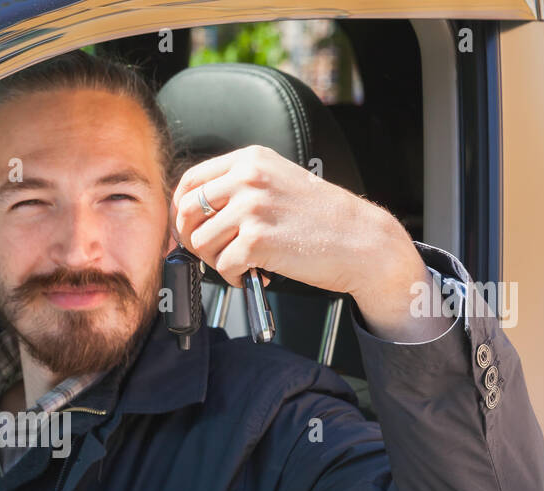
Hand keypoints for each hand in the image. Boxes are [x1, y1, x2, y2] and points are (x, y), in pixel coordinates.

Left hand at [170, 145, 439, 339]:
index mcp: (251, 160)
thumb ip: (240, 188)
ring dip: (216, 261)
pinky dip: (233, 277)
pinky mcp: (257, 240)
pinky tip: (254, 274)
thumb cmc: (323, 218)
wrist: (362, 240)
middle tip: (213, 253)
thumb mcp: (279, 182)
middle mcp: (248, 178)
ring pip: (201, 242)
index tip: (188, 229)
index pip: (191, 181)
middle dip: (193, 239)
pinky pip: (222, 266)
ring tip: (241, 264)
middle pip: (187, 212)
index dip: (181, 210)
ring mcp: (251, 207)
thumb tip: (195, 213)